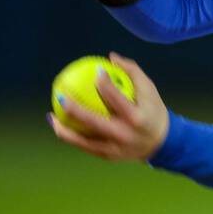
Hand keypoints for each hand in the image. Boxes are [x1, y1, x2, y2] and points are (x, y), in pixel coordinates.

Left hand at [47, 52, 170, 160]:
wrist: (161, 143)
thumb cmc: (152, 110)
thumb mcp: (149, 89)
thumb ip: (132, 71)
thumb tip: (110, 57)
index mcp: (136, 117)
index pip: (116, 98)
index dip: (105, 83)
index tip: (96, 71)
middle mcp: (124, 134)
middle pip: (93, 121)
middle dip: (74, 109)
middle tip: (60, 95)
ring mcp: (115, 148)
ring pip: (83, 139)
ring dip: (64, 128)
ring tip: (51, 115)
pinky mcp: (108, 156)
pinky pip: (84, 145)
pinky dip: (70, 136)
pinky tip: (60, 125)